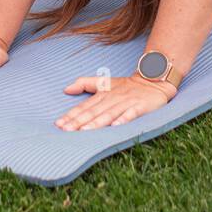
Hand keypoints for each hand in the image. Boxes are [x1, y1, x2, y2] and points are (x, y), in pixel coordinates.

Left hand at [56, 74, 174, 130]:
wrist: (153, 79)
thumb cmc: (126, 85)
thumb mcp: (104, 81)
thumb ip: (85, 83)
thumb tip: (66, 89)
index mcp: (102, 94)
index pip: (84, 107)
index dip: (71, 116)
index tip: (59, 124)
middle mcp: (112, 99)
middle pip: (93, 112)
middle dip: (79, 122)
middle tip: (66, 131)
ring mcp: (126, 103)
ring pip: (108, 114)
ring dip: (96, 123)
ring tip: (84, 131)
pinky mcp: (140, 106)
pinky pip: (130, 114)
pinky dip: (123, 119)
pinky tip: (116, 126)